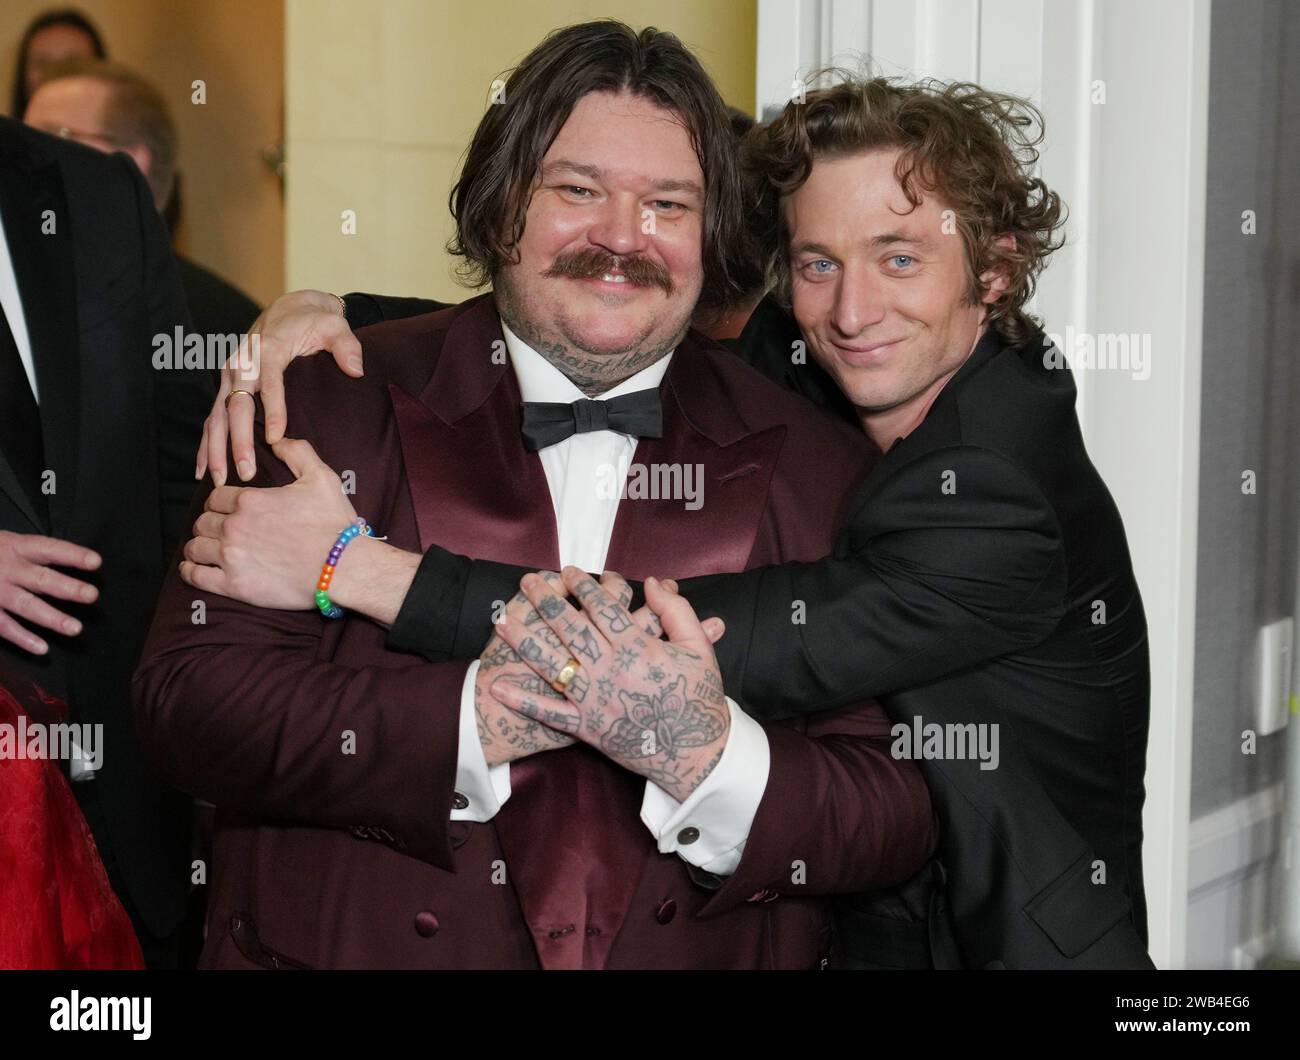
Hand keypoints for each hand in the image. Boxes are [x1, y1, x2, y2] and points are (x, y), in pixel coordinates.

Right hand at [0, 530, 100, 653]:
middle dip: (67, 588)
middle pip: (40, 579)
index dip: (72, 555)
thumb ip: (33, 553)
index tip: (96, 562)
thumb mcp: (7, 542)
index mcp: (16, 547)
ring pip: (25, 605)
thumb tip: (76, 562)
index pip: (49, 549)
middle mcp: (7, 568)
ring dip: (51, 618)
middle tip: (92, 595)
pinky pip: (3, 626)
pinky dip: (22, 638)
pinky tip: (42, 648)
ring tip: (76, 629)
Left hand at [181, 438, 357, 608]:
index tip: (226, 510)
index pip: (215, 497)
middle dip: (210, 524)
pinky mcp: (233, 585)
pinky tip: (195, 568)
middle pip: (203, 521)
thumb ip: (297, 452)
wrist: (344, 568)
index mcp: (250, 500)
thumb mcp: (322, 478)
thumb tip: (277, 440)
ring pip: (195, 547)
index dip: (220, 503)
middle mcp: (235, 526)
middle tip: (220, 531)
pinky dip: (190, 571)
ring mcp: (231, 557)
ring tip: (207, 550)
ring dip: (199, 546)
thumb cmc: (334, 525)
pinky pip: (195, 575)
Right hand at [197, 290, 362, 486]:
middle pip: (237, 405)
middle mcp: (243, 362)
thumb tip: (355, 369)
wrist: (287, 309)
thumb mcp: (334, 325)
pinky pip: (213, 417)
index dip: (273, 410)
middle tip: (246, 472)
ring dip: (215, 449)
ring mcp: (231, 375)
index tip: (276, 438)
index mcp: (268, 349)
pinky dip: (205, 444)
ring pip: (218, 415)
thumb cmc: (312, 320)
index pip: (270, 383)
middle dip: (238, 440)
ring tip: (219, 481)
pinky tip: (202, 470)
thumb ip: (346, 345)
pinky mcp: (227, 385)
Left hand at [490, 566, 729, 801]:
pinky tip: (498, 686)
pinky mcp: (586, 728)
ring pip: (552, 664)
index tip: (569, 572)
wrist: (697, 755)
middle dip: (547, 601)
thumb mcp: (698, 648)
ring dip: (525, 641)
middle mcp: (611, 671)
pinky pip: (549, 713)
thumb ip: (676, 611)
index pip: (602, 609)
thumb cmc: (700, 698)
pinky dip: (523, 700)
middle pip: (570, 628)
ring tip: (503, 620)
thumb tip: (652, 581)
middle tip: (529, 580)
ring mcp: (595, 700)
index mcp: (639, 649)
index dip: (584, 587)